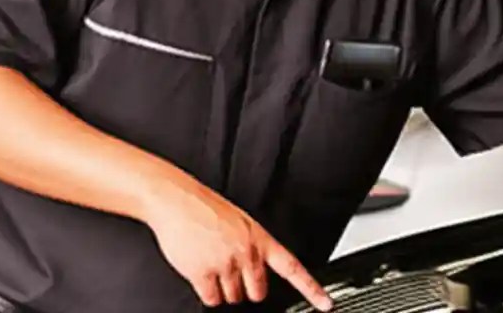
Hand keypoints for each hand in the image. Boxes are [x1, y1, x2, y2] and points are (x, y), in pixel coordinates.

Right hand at [142, 176, 332, 309]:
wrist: (176, 201)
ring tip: (212, 263)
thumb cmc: (205, 209)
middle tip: (231, 271)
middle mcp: (247, 252)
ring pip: (234, 298)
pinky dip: (208, 293)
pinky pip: (212, 300)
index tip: (326, 304)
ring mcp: (226, 263)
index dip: (312, 289)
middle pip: (258, 292)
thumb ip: (252, 247)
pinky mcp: (203, 273)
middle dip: (246, 288)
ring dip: (224, 288)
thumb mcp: (240, 222)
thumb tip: (256, 271)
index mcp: (259, 238)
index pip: (292, 268)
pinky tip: (201, 273)